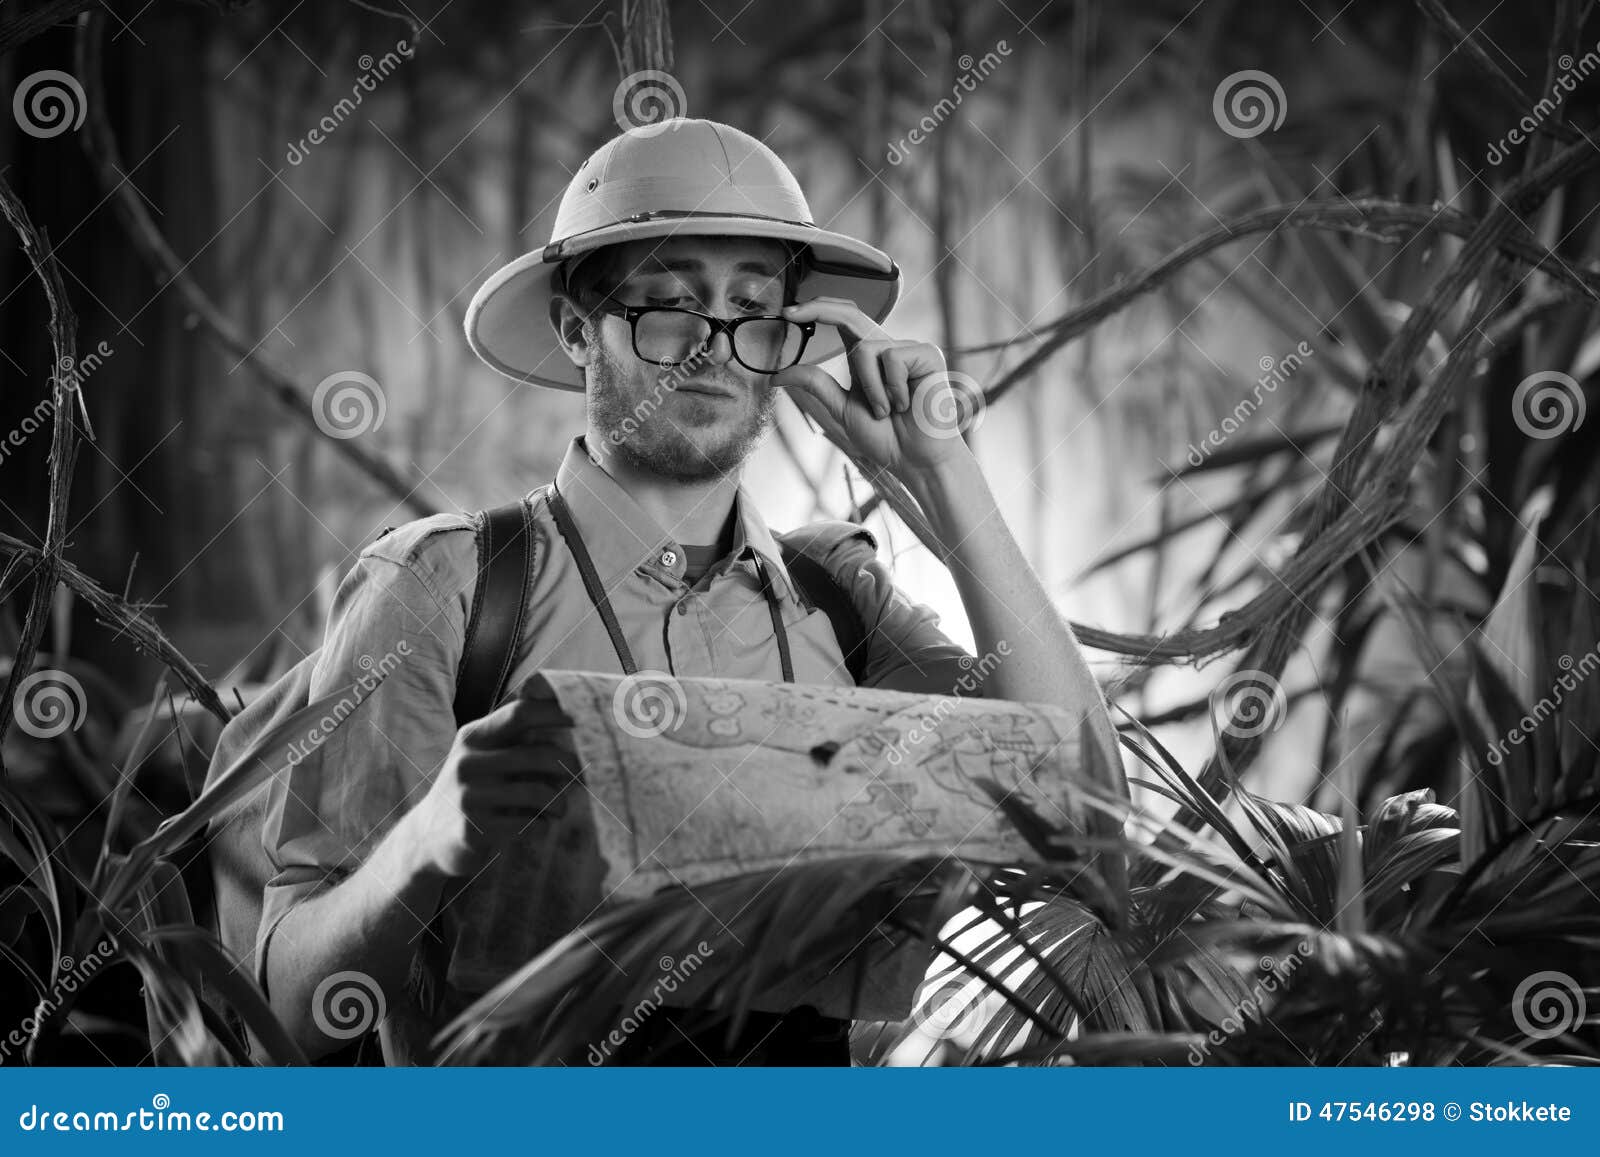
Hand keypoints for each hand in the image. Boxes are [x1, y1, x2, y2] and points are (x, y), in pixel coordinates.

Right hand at [408, 695, 579, 878]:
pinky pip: (529, 824)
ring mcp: (469, 797)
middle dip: (569, 765)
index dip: (556, 713)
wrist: (428, 838)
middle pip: (538, 754)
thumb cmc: (472, 789)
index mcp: (473, 737)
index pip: (520, 714)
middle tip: (581, 775)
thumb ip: (515, 735)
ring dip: (560, 802)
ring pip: (539, 792)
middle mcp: (468, 763)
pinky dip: (544, 824)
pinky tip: (540, 824)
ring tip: (560, 808)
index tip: (585, 718)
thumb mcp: (483, 755)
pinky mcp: (473, 830)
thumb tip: (564, 708)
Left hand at [773, 297, 976, 478]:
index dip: (817, 310)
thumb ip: (816, 385)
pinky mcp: (927, 354)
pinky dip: (891, 388)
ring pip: (866, 348)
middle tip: (790, 312)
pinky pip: (892, 358)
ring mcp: (909, 349)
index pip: (843, 322)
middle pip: (852, 315)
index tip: (787, 312)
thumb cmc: (887, 438)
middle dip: (819, 310)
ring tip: (888, 411)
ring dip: (870, 388)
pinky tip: (906, 405)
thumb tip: (778, 375)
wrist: (917, 460)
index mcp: (867, 359)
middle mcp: (887, 349)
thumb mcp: (843, 408)